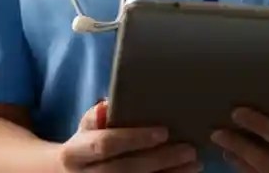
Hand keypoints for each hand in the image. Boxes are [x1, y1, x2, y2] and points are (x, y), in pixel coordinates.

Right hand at [56, 100, 200, 171]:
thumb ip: (98, 116)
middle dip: (159, 160)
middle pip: (125, 169)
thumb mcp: (86, 128)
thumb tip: (114, 102)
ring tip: (195, 163)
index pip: (104, 145)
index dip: (134, 138)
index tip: (163, 131)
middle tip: (189, 149)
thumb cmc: (87, 144)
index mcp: (73, 153)